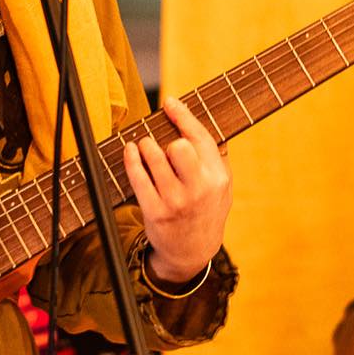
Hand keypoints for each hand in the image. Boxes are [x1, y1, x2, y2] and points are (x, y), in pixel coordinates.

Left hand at [123, 95, 231, 281]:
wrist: (192, 252)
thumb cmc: (206, 211)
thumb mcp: (222, 187)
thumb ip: (216, 157)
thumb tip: (200, 123)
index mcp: (217, 178)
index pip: (200, 139)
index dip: (183, 116)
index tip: (169, 102)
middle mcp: (198, 189)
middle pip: (179, 146)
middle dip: (168, 140)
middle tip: (164, 145)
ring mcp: (176, 201)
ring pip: (154, 158)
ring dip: (146, 146)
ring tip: (146, 147)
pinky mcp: (155, 211)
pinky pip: (138, 177)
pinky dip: (131, 160)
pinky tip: (131, 151)